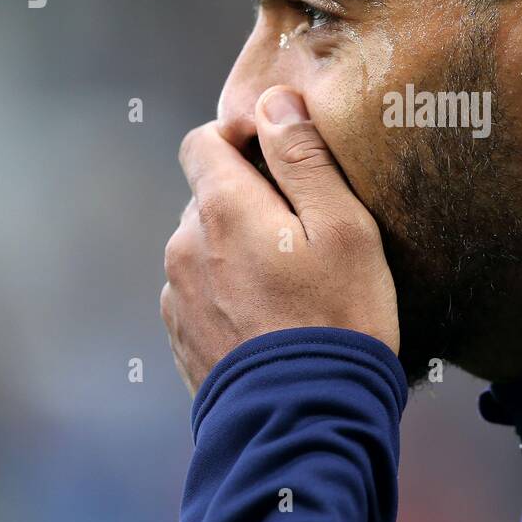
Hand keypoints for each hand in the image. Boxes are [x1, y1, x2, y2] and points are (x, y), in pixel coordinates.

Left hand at [160, 86, 399, 394]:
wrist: (304, 419)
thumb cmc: (337, 318)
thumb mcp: (343, 226)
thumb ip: (303, 157)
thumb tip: (272, 102)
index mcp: (221, 208)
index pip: (202, 141)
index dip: (240, 135)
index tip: (279, 154)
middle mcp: (184, 245)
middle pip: (206, 195)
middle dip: (247, 197)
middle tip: (304, 228)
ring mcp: (177, 296)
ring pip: (203, 246)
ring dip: (237, 247)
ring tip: (291, 282)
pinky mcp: (181, 338)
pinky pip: (200, 292)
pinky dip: (229, 290)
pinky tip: (271, 317)